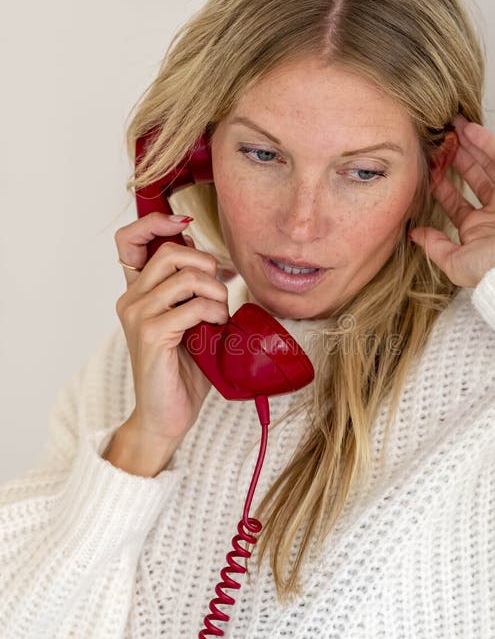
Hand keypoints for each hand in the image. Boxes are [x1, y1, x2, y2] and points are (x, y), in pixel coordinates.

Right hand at [114, 212, 229, 443]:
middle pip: (171, 252)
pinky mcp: (152, 335)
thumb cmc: (183, 370)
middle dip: (207, 265)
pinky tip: (217, 330)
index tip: (185, 225)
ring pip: (187, 277)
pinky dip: (215, 314)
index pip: (129, 238)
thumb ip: (191, 289)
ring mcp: (138, 316)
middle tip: (219, 292)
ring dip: (217, 293)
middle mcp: (131, 300)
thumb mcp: (189, 320)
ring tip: (220, 317)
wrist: (167, 416)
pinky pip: (194, 307)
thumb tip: (211, 257)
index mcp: (136, 292)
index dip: (157, 222)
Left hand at [409, 114, 494, 287]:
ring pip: (483, 163)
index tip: (426, 170)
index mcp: (476, 230)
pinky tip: (468, 129)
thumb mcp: (454, 262)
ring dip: (467, 145)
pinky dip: (485, 141)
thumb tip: (415, 235)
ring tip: (450, 128)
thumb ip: (434, 245)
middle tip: (438, 144)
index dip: (440, 185)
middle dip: (454, 161)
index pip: (454, 202)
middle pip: (469, 178)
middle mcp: (492, 210)